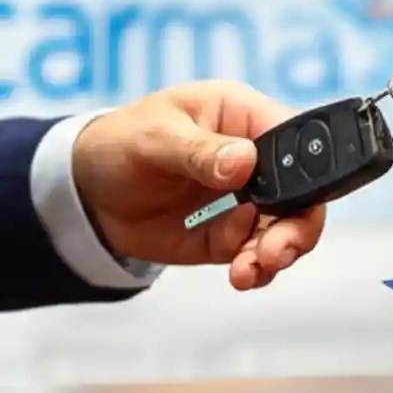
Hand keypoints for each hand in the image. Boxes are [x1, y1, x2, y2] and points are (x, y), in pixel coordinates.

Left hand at [71, 80, 324, 290]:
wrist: (85, 193)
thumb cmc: (120, 143)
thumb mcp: (154, 137)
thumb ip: (199, 151)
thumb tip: (244, 160)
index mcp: (243, 117)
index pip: (296, 141)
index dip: (306, 171)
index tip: (293, 201)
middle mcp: (255, 160)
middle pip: (303, 194)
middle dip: (298, 227)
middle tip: (277, 250)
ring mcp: (246, 201)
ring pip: (286, 230)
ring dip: (278, 253)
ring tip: (252, 268)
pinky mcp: (230, 235)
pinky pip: (257, 255)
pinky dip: (255, 269)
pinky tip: (241, 274)